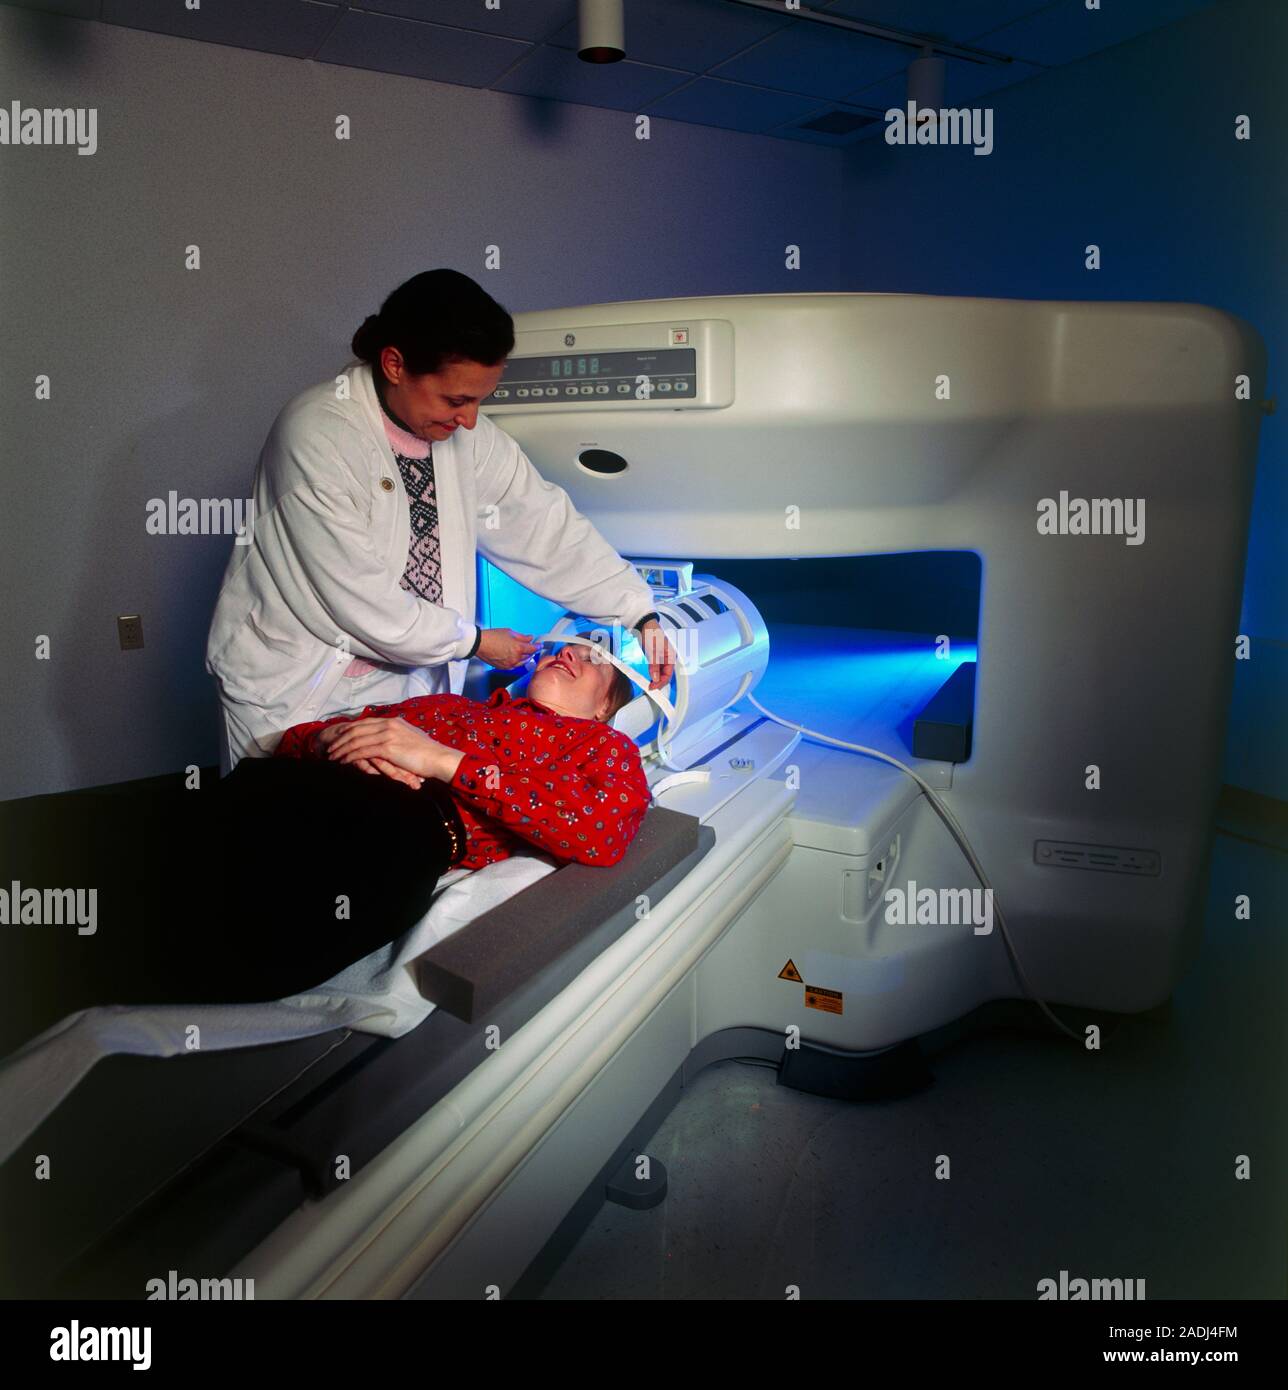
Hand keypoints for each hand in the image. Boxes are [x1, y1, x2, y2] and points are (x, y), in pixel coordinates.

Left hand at [322, 717, 460, 784]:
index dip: (348, 730)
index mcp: (393, 721)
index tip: (337, 738)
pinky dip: (350, 756)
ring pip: (356, 740)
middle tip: (329, 748)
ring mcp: (387, 734)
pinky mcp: (387, 747)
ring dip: (342, 749)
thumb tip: (388, 741)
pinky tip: (343, 761)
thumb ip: (397, 736)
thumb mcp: (411, 739)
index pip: (364, 723)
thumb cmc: (427, 753)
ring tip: (332, 756)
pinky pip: (362, 750)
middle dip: (340, 739)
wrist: (438, 758)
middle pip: (356, 729)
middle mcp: (388, 724)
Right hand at [476, 627, 541, 669]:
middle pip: (528, 656)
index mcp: (518, 648)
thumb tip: (530, 638)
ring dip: (525, 658)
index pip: (533, 649)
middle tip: (531, 647)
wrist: (480, 644)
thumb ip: (522, 637)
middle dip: (531, 651)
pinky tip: (516, 658)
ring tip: (525, 653)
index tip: (539, 645)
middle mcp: (515, 658)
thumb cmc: (492, 636)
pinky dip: (517, 662)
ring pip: (522, 663)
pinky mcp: (504, 667)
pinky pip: (514, 666)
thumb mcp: (510, 632)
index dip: (537, 646)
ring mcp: (510, 664)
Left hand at [638, 620, 675, 689]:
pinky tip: (648, 676)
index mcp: (671, 656)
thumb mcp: (653, 651)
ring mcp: (661, 658)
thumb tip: (655, 678)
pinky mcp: (655, 657)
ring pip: (660, 672)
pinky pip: (655, 668)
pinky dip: (652, 673)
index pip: (668, 674)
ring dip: (655, 678)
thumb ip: (655, 665)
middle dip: (658, 682)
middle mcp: (667, 658)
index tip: (653, 686)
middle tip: (650, 686)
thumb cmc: (652, 633)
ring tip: (648, 682)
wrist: (644, 624)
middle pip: (665, 675)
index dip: (661, 682)